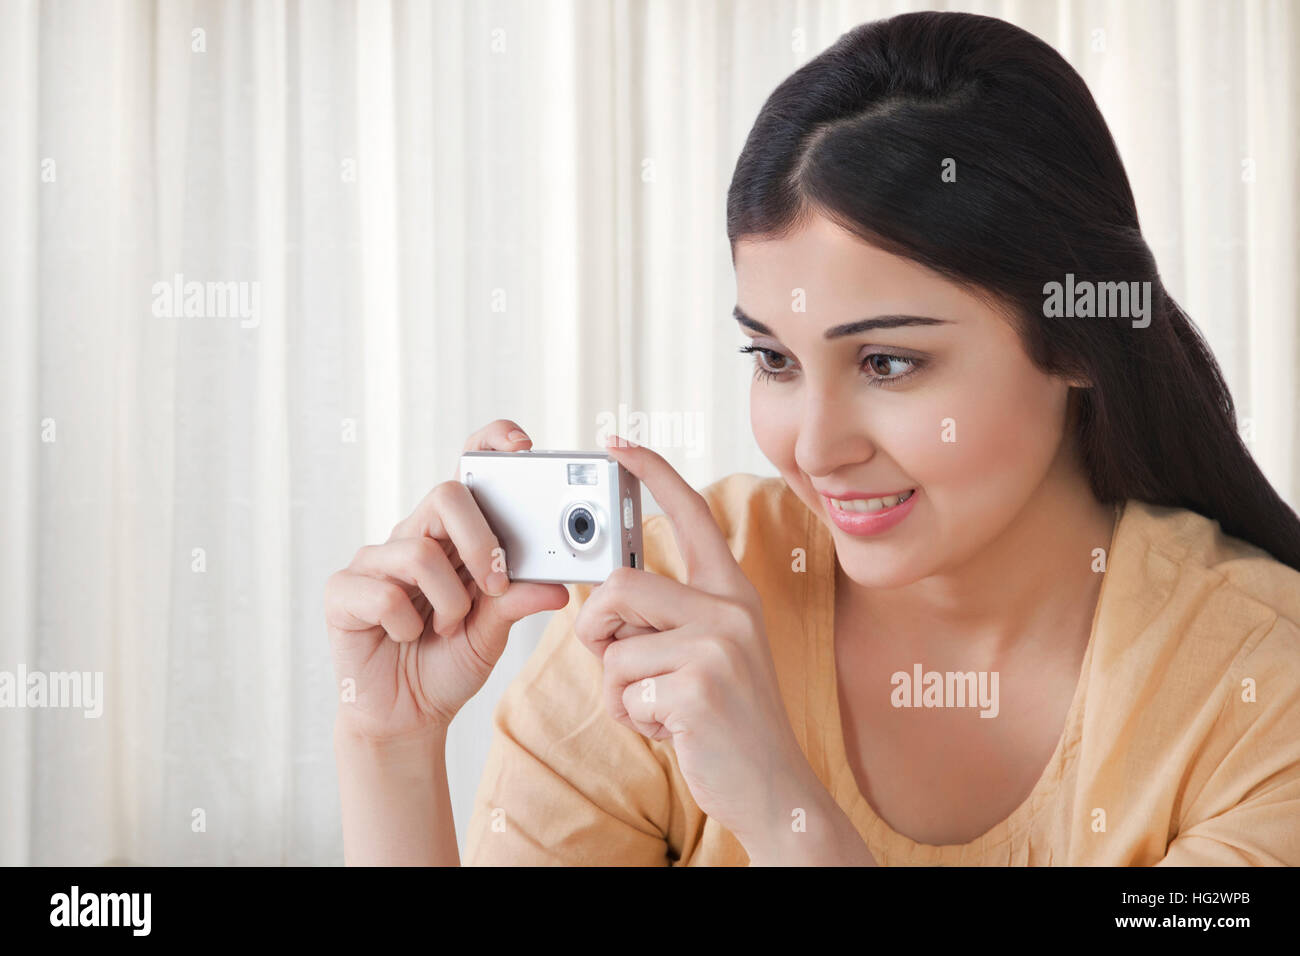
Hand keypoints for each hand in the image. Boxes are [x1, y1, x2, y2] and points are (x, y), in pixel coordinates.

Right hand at [325, 419, 569, 739]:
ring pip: (420, 552)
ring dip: (448, 602)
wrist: (405, 716)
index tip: (521, 447)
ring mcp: (373, 562)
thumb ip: (518, 602)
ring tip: (445, 628)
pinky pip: (384, 595)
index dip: (490, 442)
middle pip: (447, 495)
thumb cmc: (447, 662)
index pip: (465, 467)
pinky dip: (408, 626)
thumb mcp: (493, 632)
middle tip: (495, 586)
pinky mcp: (343, 593)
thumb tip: (558, 586)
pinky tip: (407, 638)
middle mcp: (411, 536)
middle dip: (480, 542)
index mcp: (451, 535)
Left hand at [573, 435, 835, 855]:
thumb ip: (667, 617)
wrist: (776, 789)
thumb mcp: (707, 653)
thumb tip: (603, 598)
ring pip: (612, 645)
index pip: (690, 514)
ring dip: (616, 687)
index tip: (617, 443)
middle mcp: (730, 608)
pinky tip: (672, 730)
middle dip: (596, 629)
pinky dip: (632, 718)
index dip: (651, 473)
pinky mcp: (698, 687)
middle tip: (615, 656)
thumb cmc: (727, 721)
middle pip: (619, 585)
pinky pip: (622, 690)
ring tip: (656, 705)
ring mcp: (718, 646)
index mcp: (732, 592)